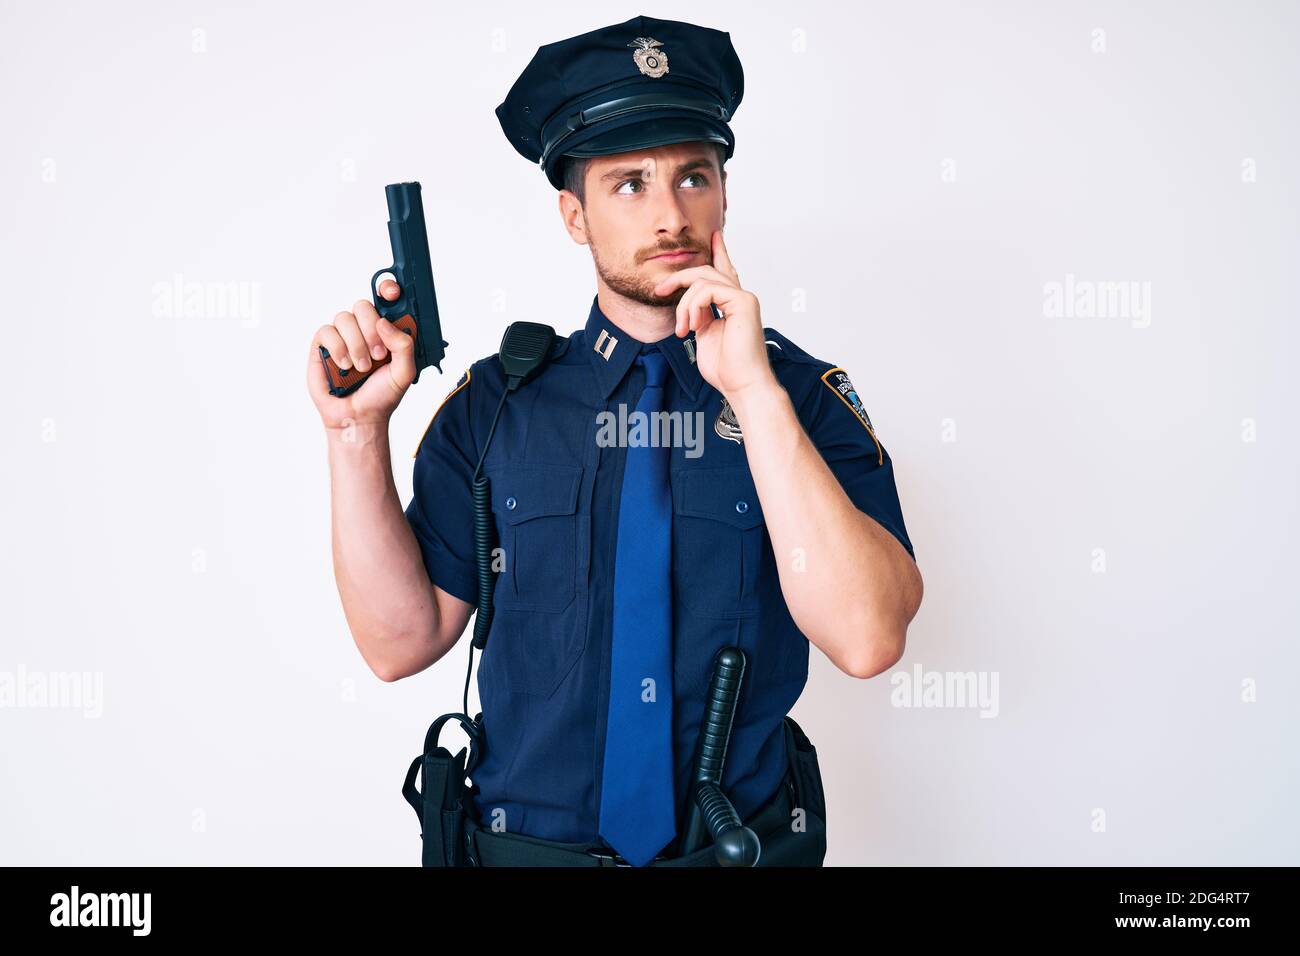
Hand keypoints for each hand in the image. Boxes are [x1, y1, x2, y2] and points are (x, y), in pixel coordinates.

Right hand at [306, 278, 416, 430]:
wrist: (359, 416)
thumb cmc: (381, 395)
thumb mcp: (404, 372)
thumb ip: (404, 346)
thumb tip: (384, 323)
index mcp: (385, 331)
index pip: (385, 300)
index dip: (387, 289)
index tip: (392, 293)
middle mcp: (363, 329)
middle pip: (363, 305)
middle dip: (372, 329)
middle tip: (379, 354)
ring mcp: (342, 336)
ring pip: (344, 318)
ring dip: (356, 345)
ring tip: (362, 368)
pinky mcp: (323, 345)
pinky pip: (326, 331)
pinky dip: (338, 349)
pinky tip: (345, 366)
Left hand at [651, 229, 776, 402]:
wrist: (741, 384)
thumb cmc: (725, 368)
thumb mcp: (704, 336)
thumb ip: (700, 316)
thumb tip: (691, 307)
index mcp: (732, 304)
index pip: (724, 271)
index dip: (719, 252)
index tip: (714, 235)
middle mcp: (741, 297)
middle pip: (706, 271)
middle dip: (679, 278)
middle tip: (660, 289)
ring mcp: (744, 298)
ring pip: (702, 281)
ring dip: (683, 305)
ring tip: (681, 329)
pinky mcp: (743, 302)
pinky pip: (707, 290)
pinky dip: (692, 307)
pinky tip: (691, 326)